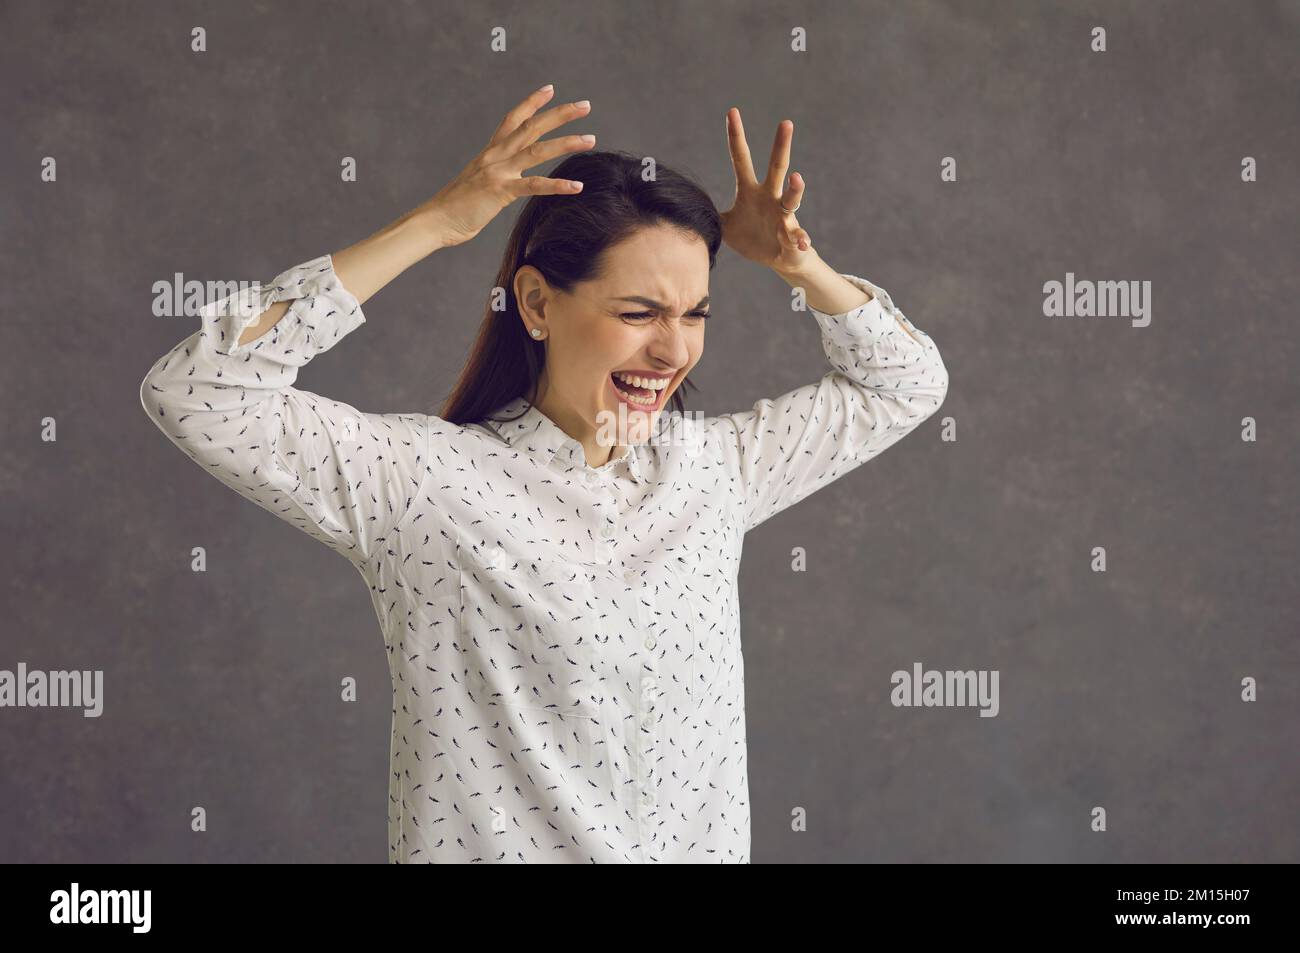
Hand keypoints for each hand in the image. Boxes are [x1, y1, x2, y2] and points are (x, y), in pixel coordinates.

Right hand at [422, 86, 596, 247]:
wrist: (435, 220)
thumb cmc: (456, 207)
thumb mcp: (477, 183)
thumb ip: (494, 176)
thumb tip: (505, 180)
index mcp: (490, 152)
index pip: (513, 119)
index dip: (532, 102)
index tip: (550, 89)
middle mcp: (495, 156)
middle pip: (532, 127)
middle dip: (560, 114)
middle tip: (585, 106)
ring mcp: (498, 171)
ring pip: (538, 150)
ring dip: (566, 142)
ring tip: (590, 139)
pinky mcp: (500, 191)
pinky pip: (534, 185)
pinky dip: (557, 185)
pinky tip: (577, 186)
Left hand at [720, 107, 814, 271]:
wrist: (778, 258)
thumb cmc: (752, 237)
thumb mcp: (726, 227)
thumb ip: (709, 215)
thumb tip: (684, 209)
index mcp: (750, 191)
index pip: (741, 159)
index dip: (736, 137)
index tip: (732, 112)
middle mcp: (770, 197)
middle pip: (777, 166)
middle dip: (781, 145)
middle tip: (786, 123)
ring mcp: (783, 215)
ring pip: (792, 198)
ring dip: (795, 189)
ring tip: (796, 178)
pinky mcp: (792, 236)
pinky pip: (797, 236)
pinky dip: (800, 239)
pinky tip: (801, 243)